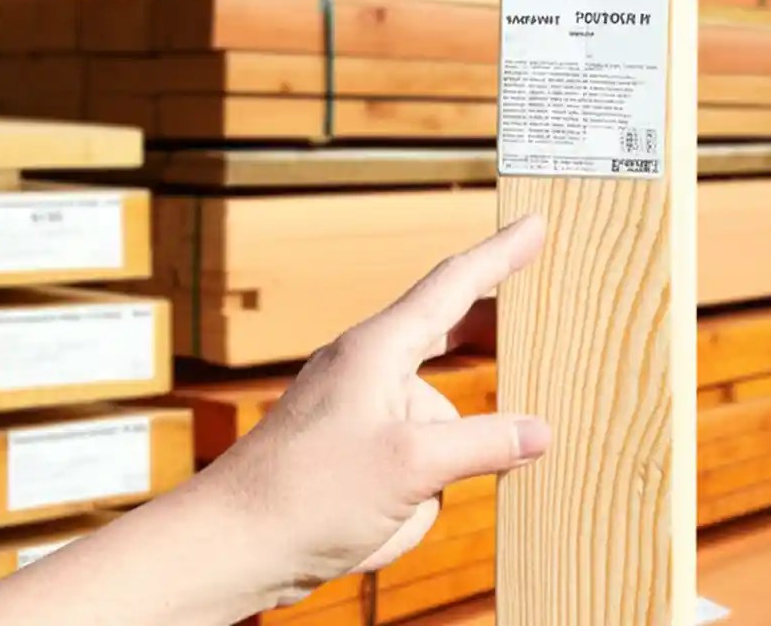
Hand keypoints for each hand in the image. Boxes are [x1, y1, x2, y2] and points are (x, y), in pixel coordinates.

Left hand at [196, 214, 551, 605]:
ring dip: (442, 462)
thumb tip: (539, 432)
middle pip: (447, 340)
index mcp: (379, 349)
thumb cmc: (305, 495)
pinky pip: (410, 459)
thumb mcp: (411, 467)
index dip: (501, 254)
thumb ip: (483, 444)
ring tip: (423, 494)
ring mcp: (358, 411)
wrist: (230, 547)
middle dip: (488, 341)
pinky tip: (390, 522)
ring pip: (435, 422)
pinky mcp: (350, 451)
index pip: (454, 284)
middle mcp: (368, 369)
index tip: (535, 223)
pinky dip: (416, 487)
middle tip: (535, 322)